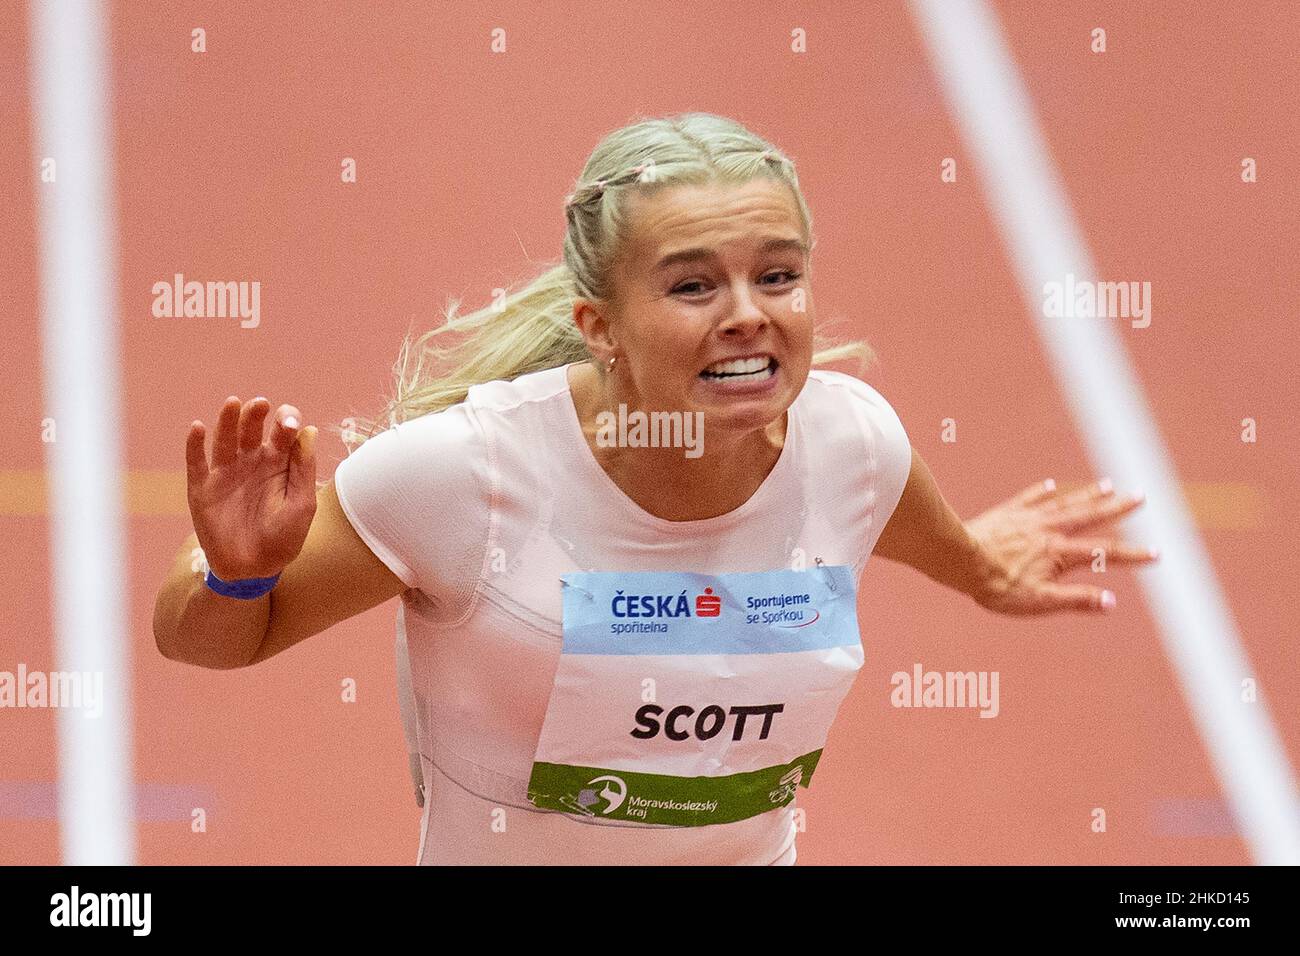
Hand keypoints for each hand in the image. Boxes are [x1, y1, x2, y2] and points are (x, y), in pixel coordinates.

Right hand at [185, 396, 317, 580]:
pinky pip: (196, 462)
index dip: (286, 421)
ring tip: (233, 403)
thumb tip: (309, 430)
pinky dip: (194, 444)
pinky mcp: (203, 488)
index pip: (282, 432)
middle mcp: (251, 462)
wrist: (253, 569)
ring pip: (225, 439)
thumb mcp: (302, 504)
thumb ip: (304, 469)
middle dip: (255, 414)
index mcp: (279, 463)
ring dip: (228, 420)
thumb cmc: (284, 537)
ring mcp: (226, 473)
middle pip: (252, 429)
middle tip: (261, 404)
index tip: (289, 422)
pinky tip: (197, 427)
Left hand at [964, 478, 1157, 614]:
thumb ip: (1076, 600)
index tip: (1158, 553)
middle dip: (1118, 508)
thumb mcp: (1040, 601)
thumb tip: (1111, 603)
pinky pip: (1029, 499)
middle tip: (1142, 496)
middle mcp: (1049, 530)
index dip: (1133, 555)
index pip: (1105, 553)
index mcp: (1061, 553)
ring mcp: (1028, 518)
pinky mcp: (1007, 513)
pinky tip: (1050, 485)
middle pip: (1090, 516)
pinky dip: (1041, 492)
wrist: (958, 559)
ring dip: (1088, 494)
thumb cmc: (998, 585)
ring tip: (1109, 484)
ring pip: (1065, 503)